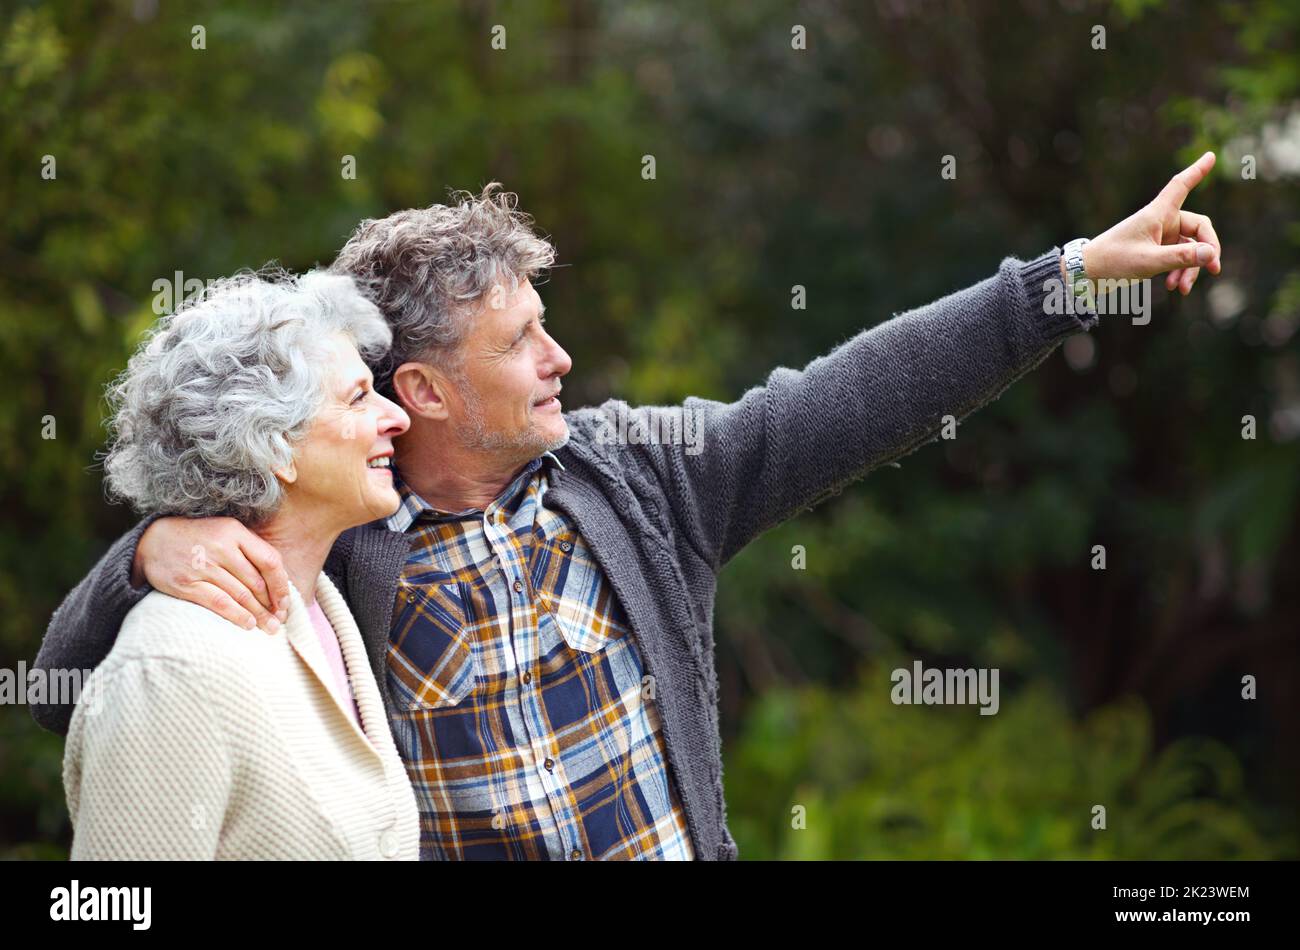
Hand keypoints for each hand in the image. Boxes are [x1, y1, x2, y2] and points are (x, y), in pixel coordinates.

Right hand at [133, 516, 289, 632]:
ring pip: (240, 594)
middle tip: (280, 620)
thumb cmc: (200, 539)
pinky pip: (218, 602)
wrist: (154, 540)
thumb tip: (278, 583)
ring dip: (258, 614)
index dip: (281, 585)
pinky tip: (248, 624)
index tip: (286, 602)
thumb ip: (250, 551)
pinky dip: (236, 615)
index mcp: (234, 532)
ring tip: (270, 627)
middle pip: (256, 582)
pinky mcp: (186, 583)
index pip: (269, 560)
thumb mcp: (226, 533)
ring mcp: (202, 565)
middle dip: (272, 605)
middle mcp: (220, 547)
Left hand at [1079, 150, 1221, 293]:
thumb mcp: (1148, 261)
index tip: (1211, 155)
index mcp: (1157, 214)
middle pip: (1198, 228)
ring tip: (1182, 288)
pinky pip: (1178, 258)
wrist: (1087, 276)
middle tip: (1215, 269)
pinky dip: (1179, 271)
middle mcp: (1161, 221)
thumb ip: (1181, 258)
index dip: (1197, 171)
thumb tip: (1210, 254)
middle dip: (1206, 250)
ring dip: (1191, 268)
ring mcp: (1160, 237)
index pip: (1180, 186)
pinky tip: (1173, 287)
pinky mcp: (1156, 251)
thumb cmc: (1113, 262)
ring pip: (1190, 248)